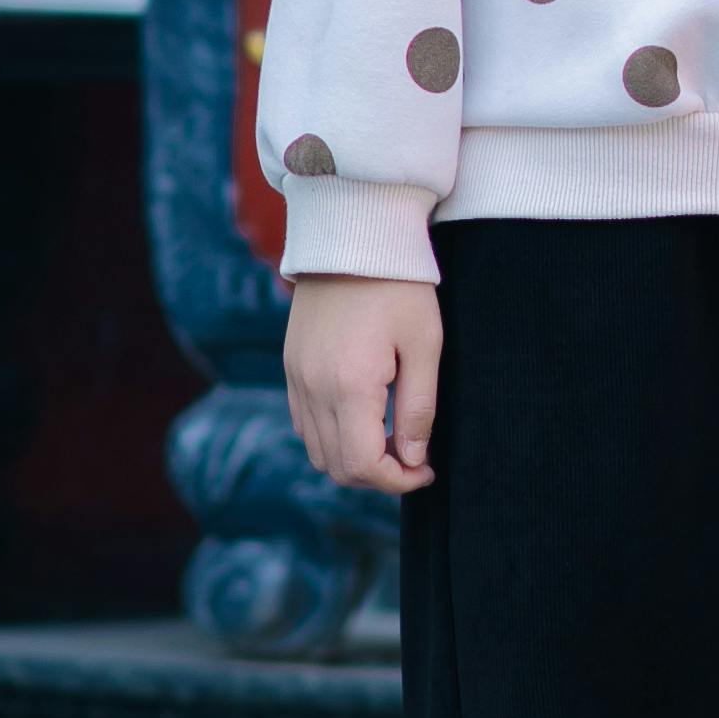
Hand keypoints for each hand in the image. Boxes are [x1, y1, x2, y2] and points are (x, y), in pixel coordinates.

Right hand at [282, 272, 444, 493]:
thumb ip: (419, 409)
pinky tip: (363, 419)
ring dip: (353, 460)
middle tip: (414, 461)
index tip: (427, 470)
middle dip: (378, 477)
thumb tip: (415, 460)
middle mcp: (313, 388)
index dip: (399, 481)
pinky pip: (304, 423)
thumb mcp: (425, 345)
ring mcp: (296, 377)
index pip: (364, 465)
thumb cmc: (399, 286)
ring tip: (391, 441)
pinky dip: (331, 437)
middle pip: (337, 467)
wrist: (353, 235)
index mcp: (348, 385)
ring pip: (317, 451)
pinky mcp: (291, 366)